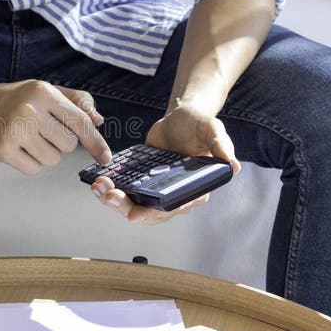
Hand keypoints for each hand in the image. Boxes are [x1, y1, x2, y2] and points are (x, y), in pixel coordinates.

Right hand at [0, 78, 111, 174]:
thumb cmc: (14, 98)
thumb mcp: (44, 91)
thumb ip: (75, 102)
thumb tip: (98, 121)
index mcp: (43, 92)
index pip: (80, 122)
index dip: (96, 142)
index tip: (105, 157)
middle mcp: (29, 110)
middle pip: (68, 146)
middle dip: (60, 143)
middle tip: (41, 130)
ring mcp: (14, 131)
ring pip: (53, 160)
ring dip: (46, 154)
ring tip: (28, 138)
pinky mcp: (1, 150)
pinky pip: (34, 169)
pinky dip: (30, 163)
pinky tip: (18, 148)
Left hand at [90, 105, 239, 224]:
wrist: (182, 116)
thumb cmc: (200, 124)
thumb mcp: (212, 130)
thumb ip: (221, 146)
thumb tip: (232, 166)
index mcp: (195, 190)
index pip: (173, 209)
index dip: (153, 214)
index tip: (133, 215)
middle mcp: (175, 196)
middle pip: (149, 212)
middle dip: (125, 206)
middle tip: (107, 194)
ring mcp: (157, 190)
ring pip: (133, 204)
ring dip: (113, 200)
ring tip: (98, 187)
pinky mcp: (142, 182)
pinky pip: (126, 191)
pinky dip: (110, 190)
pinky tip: (98, 181)